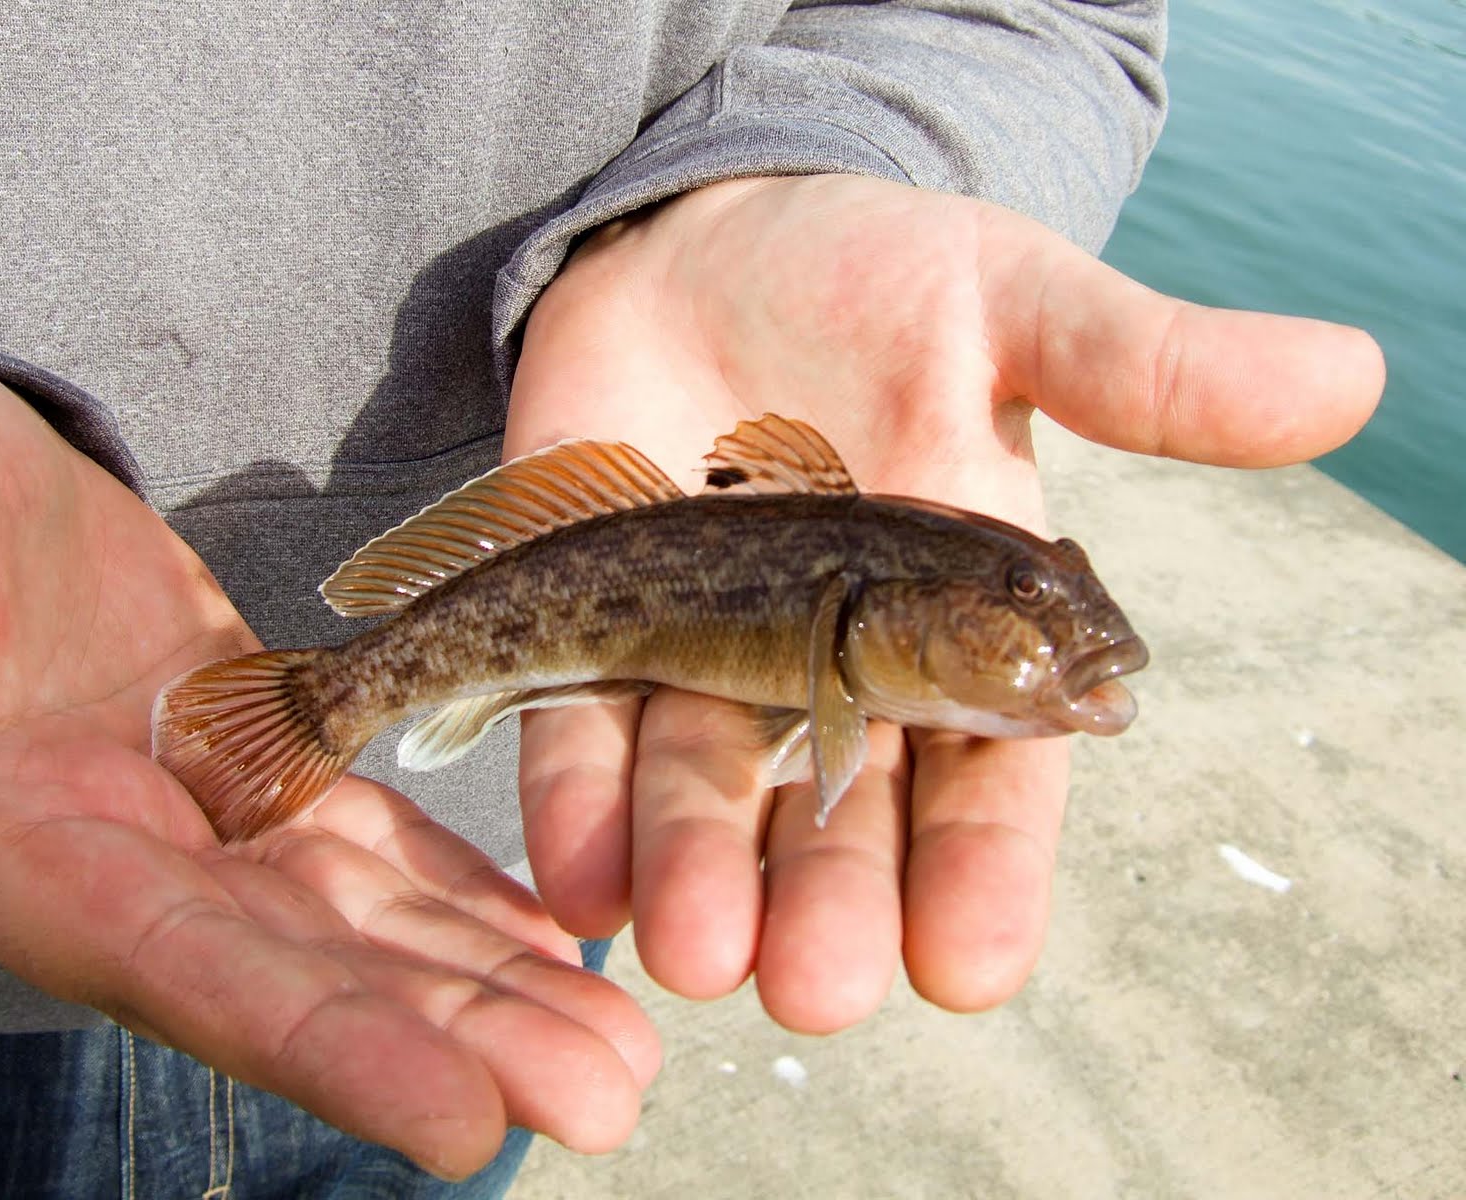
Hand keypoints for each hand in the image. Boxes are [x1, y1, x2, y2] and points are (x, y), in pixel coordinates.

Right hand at [0, 353, 656, 1176]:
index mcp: (21, 843)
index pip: (190, 967)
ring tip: (613, 1046)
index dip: (326, 1048)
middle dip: (457, 1042)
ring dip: (489, 988)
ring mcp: (207, 824)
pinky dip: (463, 899)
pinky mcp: (266, 763)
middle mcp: (130, 867)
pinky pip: (377, 849)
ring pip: (367, 926)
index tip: (459, 1122)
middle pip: (314, 977)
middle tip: (602, 1098)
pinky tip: (552, 943)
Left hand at [506, 175, 1382, 1029]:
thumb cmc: (871, 274)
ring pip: (708, 793)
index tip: (969, 966)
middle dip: (830, 903)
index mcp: (958, 629)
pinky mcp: (589, 623)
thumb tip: (1349, 377)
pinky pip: (582, 730)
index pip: (987, 777)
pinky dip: (581, 806)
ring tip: (699, 956)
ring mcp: (703, 658)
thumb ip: (1142, 367)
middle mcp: (832, 672)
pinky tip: (583, 882)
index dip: (983, 870)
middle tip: (816, 989)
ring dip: (701, 878)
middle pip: (840, 815)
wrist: (699, 233)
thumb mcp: (1008, 304)